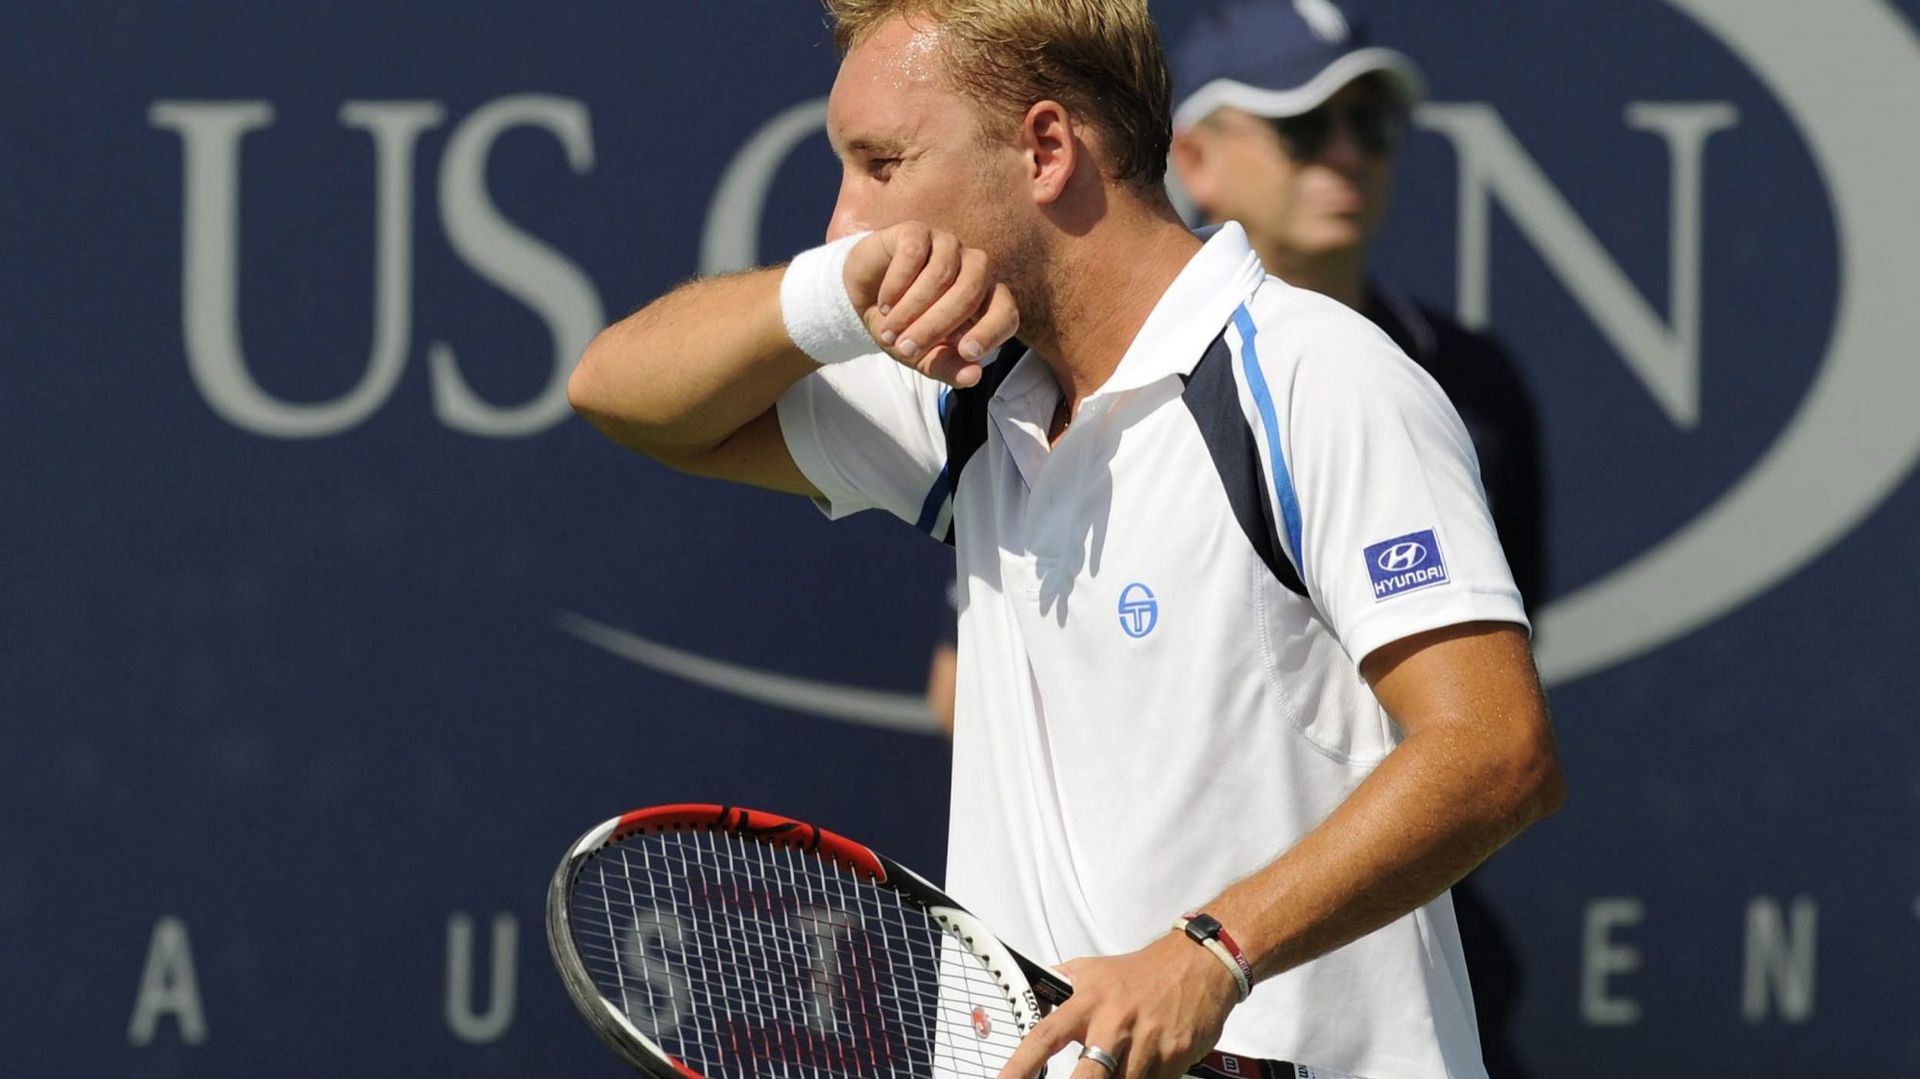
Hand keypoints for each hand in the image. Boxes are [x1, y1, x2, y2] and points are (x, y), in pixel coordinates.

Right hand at [843, 222, 1019, 387]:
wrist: (865, 297)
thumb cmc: (904, 327)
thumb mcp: (922, 356)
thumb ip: (948, 367)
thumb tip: (973, 377)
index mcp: (985, 300)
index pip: (1006, 311)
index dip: (992, 331)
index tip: (966, 352)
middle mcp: (973, 268)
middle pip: (970, 291)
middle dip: (936, 325)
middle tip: (906, 348)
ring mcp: (946, 245)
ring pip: (941, 273)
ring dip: (911, 308)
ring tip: (889, 331)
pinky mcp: (916, 232)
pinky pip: (913, 254)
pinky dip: (896, 284)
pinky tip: (884, 303)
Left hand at [997, 933, 1241, 1078]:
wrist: (1197, 965)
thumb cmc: (1138, 974)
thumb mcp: (1089, 972)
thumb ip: (1056, 990)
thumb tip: (1025, 1002)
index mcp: (1087, 1003)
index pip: (1045, 1037)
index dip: (1021, 1065)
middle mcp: (1114, 1024)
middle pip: (1088, 1075)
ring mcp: (1146, 1043)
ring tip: (1121, 1061)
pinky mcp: (1174, 1057)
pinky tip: (1145, 1065)